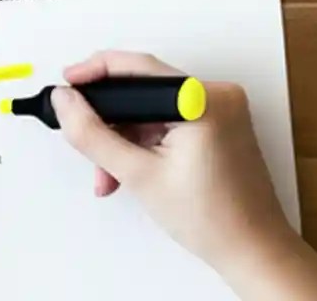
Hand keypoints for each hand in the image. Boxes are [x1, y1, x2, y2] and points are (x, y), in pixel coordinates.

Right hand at [50, 52, 292, 272]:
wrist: (251, 248)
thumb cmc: (213, 219)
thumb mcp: (138, 175)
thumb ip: (93, 135)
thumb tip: (66, 102)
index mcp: (204, 99)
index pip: (137, 68)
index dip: (95, 74)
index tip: (67, 86)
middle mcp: (220, 94)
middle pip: (143, 91)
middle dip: (110, 123)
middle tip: (87, 147)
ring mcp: (223, 109)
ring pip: (154, 110)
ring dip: (126, 139)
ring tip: (111, 176)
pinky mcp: (222, 123)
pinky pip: (172, 120)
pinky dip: (149, 142)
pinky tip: (135, 170)